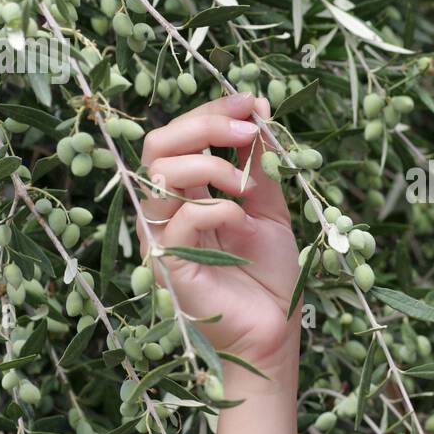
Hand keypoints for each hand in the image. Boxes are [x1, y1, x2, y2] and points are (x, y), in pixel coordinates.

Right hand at [136, 91, 301, 372]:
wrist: (273, 332)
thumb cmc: (268, 275)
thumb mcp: (270, 207)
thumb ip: (260, 164)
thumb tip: (257, 112)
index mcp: (186, 193)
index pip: (181, 135)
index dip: (213, 110)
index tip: (253, 102)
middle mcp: (166, 211)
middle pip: (159, 144)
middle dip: (205, 124)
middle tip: (248, 129)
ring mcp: (162, 238)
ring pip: (160, 174)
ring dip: (211, 164)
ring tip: (247, 183)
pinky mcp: (168, 266)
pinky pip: (179, 220)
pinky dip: (216, 208)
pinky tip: (241, 219)